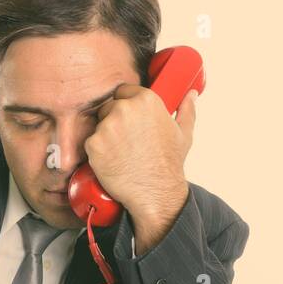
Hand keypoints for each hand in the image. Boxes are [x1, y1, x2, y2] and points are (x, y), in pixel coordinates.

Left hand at [83, 85, 196, 251]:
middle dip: (114, 120)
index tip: (129, 120)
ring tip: (121, 153)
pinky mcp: (94, 144)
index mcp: (146, 100)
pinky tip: (112, 161)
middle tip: (126, 141)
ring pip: (99, 125)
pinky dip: (97, 152)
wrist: (155, 191)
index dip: (125, 105)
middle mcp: (125, 109)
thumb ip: (186, 109)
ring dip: (105, 136)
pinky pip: (91, 142)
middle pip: (109, 107)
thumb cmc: (169, 164)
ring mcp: (107, 126)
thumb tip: (191, 95)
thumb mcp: (184, 133)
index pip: (123, 91)